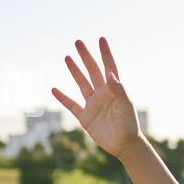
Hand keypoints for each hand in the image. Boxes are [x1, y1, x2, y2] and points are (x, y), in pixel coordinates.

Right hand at [50, 37, 140, 156]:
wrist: (124, 145)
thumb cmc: (129, 125)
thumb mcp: (126, 106)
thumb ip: (119, 90)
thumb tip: (110, 74)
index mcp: (114, 90)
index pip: (109, 67)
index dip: (105, 53)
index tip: (101, 39)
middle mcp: (102, 94)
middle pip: (92, 71)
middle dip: (86, 57)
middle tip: (78, 42)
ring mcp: (93, 104)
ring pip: (81, 83)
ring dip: (74, 70)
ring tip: (67, 57)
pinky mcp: (85, 117)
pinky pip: (71, 105)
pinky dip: (62, 98)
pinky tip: (54, 89)